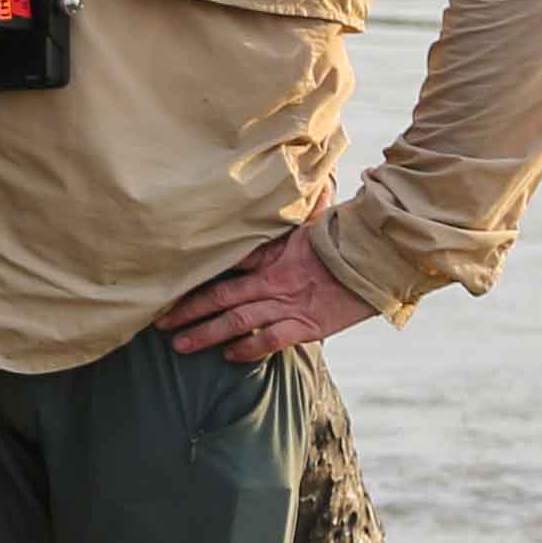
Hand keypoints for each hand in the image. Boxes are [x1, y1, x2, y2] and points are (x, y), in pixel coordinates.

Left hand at [165, 224, 374, 367]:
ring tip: (180, 345)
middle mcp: (274, 280)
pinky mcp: (309, 324)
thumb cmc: (350, 237)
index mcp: (273, 254)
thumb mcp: (318, 219)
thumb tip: (300, 186)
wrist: (383, 256)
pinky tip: (229, 356)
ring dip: (206, 333)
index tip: (169, 283)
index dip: (197, 276)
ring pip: (238, 321)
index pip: (226, 265)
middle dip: (188, 310)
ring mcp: (289, 303)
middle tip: (159, 323)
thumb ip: (300, 210)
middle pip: (221, 296)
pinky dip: (249, 348)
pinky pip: (272, 339)